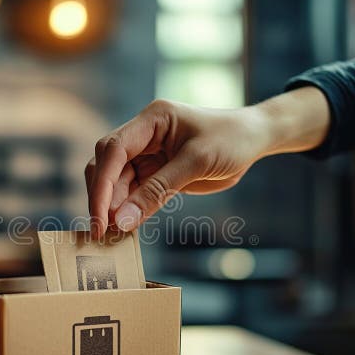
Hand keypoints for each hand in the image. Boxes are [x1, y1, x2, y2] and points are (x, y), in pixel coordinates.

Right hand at [84, 88, 329, 237]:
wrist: (253, 138)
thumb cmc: (230, 140)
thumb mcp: (196, 163)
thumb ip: (158, 190)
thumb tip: (123, 220)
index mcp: (151, 120)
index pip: (113, 149)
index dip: (103, 184)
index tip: (101, 216)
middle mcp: (143, 134)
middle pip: (107, 165)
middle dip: (103, 198)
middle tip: (102, 231)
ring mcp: (147, 153)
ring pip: (117, 181)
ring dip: (114, 207)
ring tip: (112, 235)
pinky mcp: (155, 171)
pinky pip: (134, 191)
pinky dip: (128, 210)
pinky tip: (126, 228)